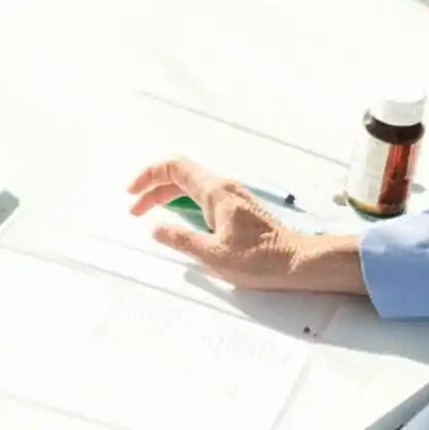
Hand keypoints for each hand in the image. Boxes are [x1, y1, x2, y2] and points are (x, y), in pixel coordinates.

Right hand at [126, 157, 365, 294]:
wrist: (296, 263)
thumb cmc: (258, 261)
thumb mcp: (212, 255)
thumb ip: (180, 240)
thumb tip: (155, 229)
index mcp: (215, 192)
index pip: (175, 167)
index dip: (148, 175)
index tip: (132, 194)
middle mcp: (223, 186)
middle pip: (180, 173)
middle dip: (153, 187)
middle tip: (133, 210)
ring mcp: (232, 195)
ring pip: (191, 183)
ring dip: (166, 193)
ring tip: (147, 212)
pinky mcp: (237, 206)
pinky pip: (202, 193)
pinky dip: (181, 199)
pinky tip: (175, 215)